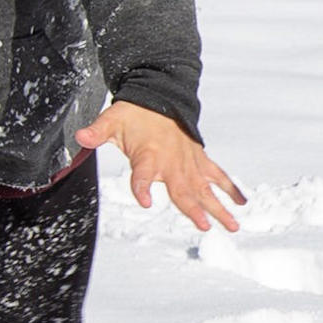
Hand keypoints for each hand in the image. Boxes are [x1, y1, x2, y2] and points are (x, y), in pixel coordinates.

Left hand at [81, 101, 245, 231]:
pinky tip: (242, 203)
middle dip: (193, 209)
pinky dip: (231, 188)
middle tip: (205, 226)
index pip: (142, 175)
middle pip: (183, 190)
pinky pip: (218, 176)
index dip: (141, 187)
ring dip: (219, 207)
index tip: (143, 200)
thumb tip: (80, 135)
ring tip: (232, 226)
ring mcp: (189, 162)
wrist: (161, 96)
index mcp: (149, 155)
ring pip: (206, 189)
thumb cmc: (135, 113)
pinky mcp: (200, 159)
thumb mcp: (112, 121)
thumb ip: (97, 132)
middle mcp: (172, 162)